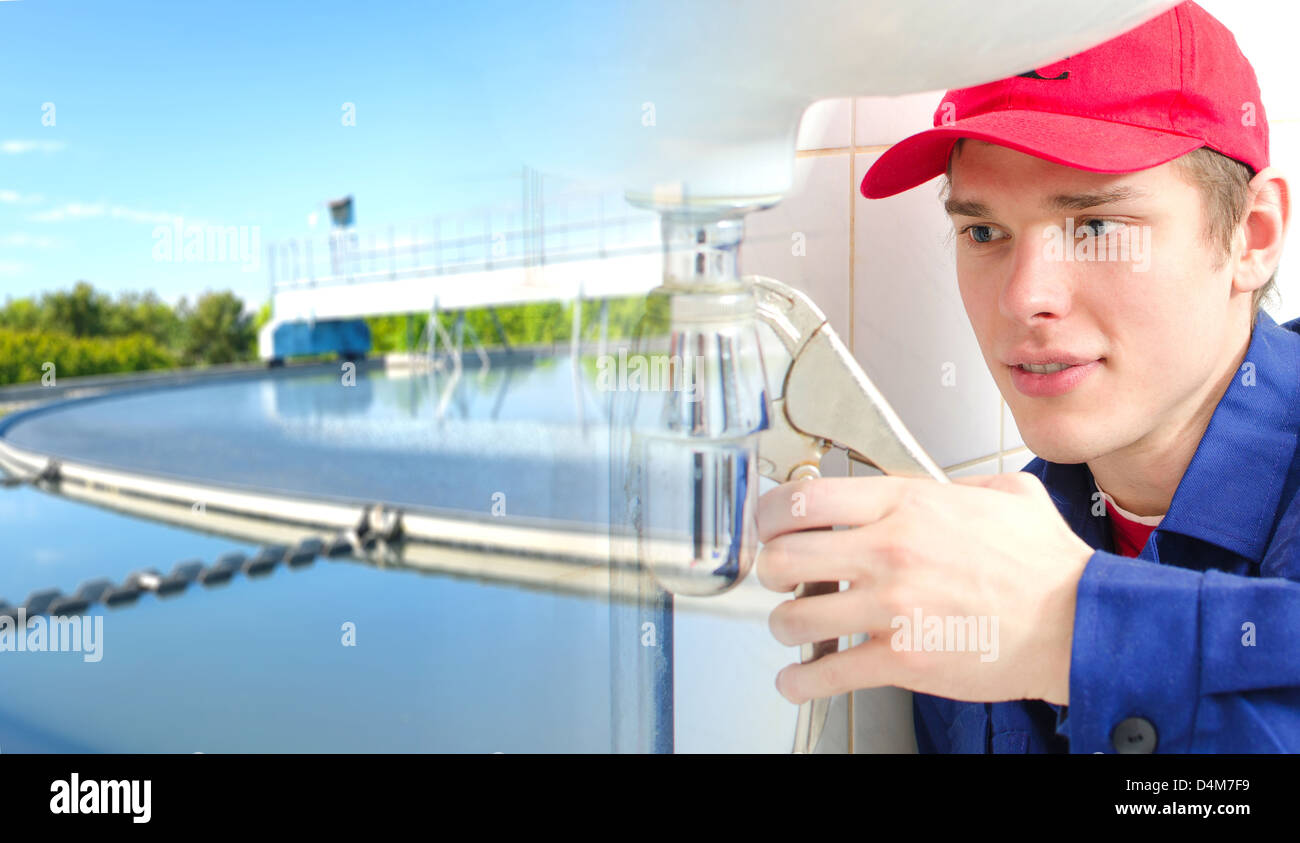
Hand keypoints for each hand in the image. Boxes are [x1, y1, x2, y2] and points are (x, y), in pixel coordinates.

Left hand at [754, 472, 1093, 705]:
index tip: (768, 523)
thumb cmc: (1046, 564)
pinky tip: (797, 680)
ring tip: (794, 626)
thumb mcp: (1005, 494)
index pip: (804, 498)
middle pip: (782, 557)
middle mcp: (889, 551)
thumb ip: (954, 485)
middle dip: (770, 569)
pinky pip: (826, 674)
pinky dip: (800, 681)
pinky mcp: (902, 660)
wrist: (1079, 622)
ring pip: (793, 618)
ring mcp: (892, 608)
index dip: (770, 512)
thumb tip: (929, 487)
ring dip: (784, 625)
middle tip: (778, 576)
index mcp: (906, 506)